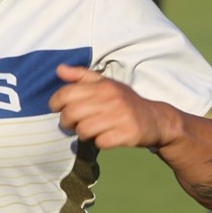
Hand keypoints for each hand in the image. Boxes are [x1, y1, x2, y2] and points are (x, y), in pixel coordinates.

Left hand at [50, 64, 173, 148]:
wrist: (156, 120)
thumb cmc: (125, 102)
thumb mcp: (106, 84)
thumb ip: (81, 76)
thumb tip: (59, 70)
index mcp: (104, 86)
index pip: (67, 93)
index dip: (55, 103)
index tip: (57, 109)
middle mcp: (112, 99)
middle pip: (71, 114)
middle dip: (66, 122)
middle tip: (72, 124)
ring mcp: (121, 117)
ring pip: (83, 130)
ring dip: (82, 134)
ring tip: (89, 131)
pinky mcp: (128, 134)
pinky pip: (100, 142)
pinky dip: (99, 143)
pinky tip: (104, 137)